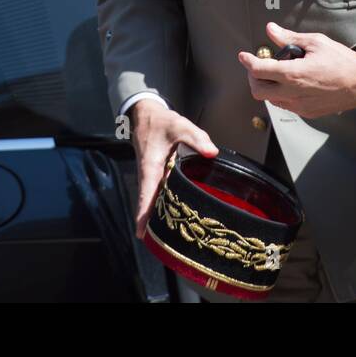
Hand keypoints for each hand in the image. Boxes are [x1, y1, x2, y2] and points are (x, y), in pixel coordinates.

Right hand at [128, 98, 217, 239]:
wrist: (146, 113)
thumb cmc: (160, 121)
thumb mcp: (179, 126)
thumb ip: (196, 138)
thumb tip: (212, 152)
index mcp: (150, 167)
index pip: (146, 195)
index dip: (144, 214)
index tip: (143, 233)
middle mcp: (148, 175)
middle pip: (148, 203)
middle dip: (152, 222)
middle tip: (160, 243)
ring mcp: (152, 175)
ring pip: (153, 199)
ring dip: (157, 215)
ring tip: (166, 236)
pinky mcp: (156, 173)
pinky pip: (158, 192)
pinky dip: (162, 204)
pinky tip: (172, 213)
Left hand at [237, 21, 355, 118]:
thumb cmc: (342, 61)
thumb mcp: (315, 42)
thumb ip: (289, 37)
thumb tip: (271, 29)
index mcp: (294, 74)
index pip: (259, 70)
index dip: (247, 61)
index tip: (244, 56)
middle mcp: (293, 93)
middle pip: (257, 90)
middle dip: (253, 77)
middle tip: (259, 65)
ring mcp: (299, 106)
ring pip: (270, 99)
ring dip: (267, 86)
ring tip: (278, 73)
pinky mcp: (306, 112)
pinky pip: (285, 105)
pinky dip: (281, 94)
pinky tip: (290, 83)